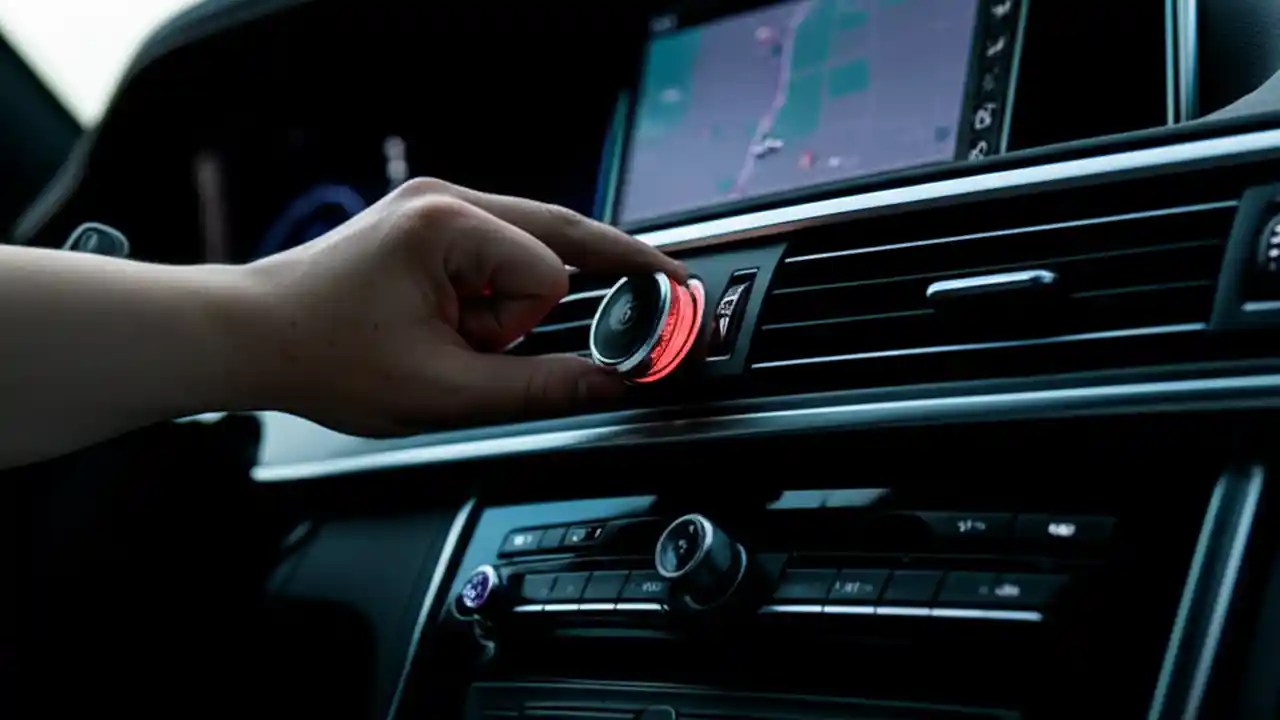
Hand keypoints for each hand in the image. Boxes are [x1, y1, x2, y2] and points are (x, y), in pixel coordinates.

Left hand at [242, 178, 684, 435]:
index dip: (530, 328)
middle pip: (559, 234)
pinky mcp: (426, 222)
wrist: (251, 335)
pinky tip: (466, 324)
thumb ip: (538, 390)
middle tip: (668, 281)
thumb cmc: (325, 356)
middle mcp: (445, 199)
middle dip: (588, 278)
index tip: (536, 353)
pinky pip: (495, 250)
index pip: (548, 273)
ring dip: (512, 302)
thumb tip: (610, 384)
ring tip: (461, 340)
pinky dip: (494, 293)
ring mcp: (434, 205)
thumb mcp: (441, 392)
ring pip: (528, 245)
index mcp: (448, 226)